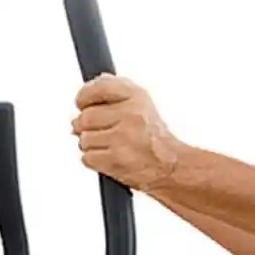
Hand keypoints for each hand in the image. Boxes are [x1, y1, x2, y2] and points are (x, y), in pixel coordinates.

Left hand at [71, 74, 179, 190]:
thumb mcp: (142, 104)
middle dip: (87, 126)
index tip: (82, 103)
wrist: (171, 167)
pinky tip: (110, 156)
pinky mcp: (115, 160)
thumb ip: (115, 90)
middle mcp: (130, 115)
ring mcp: (122, 138)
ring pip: (84, 139)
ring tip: (110, 145)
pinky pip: (88, 157)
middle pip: (86, 116)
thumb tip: (88, 91)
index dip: (84, 96)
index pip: (98, 87)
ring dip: (92, 145)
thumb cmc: (155, 139)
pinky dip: (95, 160)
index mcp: (137, 97)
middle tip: (100, 130)